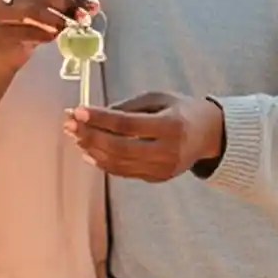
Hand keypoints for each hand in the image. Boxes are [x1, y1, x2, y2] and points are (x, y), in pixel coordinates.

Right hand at [0, 0, 97, 65]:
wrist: (7, 48)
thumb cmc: (29, 22)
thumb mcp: (47, 4)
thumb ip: (67, 0)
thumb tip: (92, 5)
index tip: (91, 5)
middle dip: (66, 4)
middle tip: (84, 18)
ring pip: (31, 10)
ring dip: (56, 19)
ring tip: (69, 27)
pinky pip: (25, 32)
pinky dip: (44, 35)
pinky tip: (53, 38)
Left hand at [63, 91, 224, 182]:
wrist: (209, 135)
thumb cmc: (180, 110)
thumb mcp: (158, 98)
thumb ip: (127, 107)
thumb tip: (94, 115)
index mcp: (171, 126)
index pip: (127, 125)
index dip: (100, 119)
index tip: (78, 110)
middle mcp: (168, 151)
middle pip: (119, 148)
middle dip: (90, 135)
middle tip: (69, 123)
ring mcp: (162, 169)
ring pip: (118, 163)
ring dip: (91, 149)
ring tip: (75, 134)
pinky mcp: (157, 178)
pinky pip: (123, 172)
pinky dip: (102, 162)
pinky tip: (88, 149)